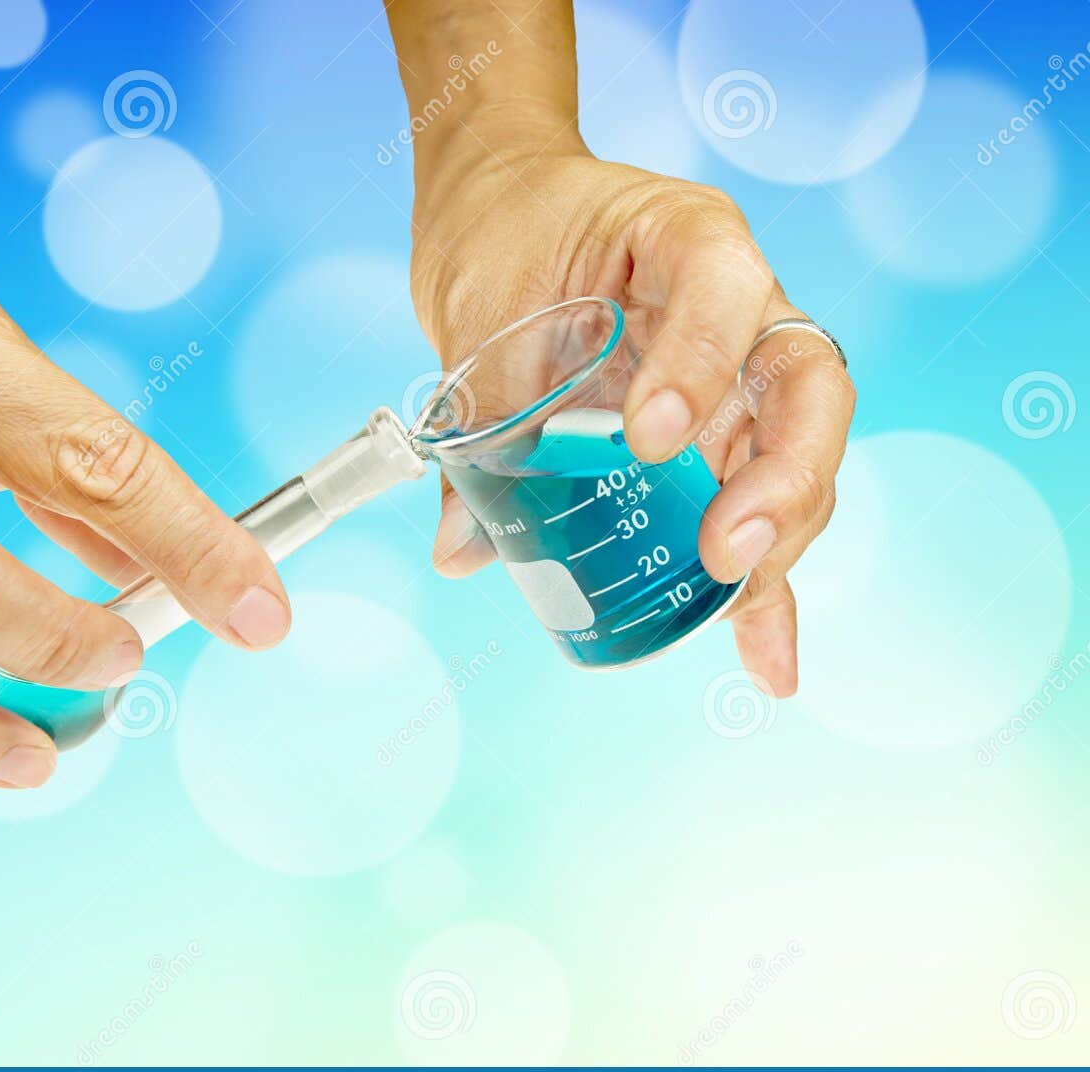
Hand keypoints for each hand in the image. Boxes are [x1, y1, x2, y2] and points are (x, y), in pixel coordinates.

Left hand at [409, 120, 854, 694]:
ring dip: (777, 541)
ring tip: (737, 614)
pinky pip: (753, 508)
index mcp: (685, 237)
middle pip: (804, 386)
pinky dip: (760, 589)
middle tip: (724, 551)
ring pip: (795, 454)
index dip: (702, 364)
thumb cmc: (506, 235)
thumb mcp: (481, 305)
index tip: (646, 439)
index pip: (725, 286)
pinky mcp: (719, 435)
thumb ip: (481, 413)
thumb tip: (464, 551)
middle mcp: (738, 304)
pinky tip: (764, 658)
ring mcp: (738, 373)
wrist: (506, 215)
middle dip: (782, 478)